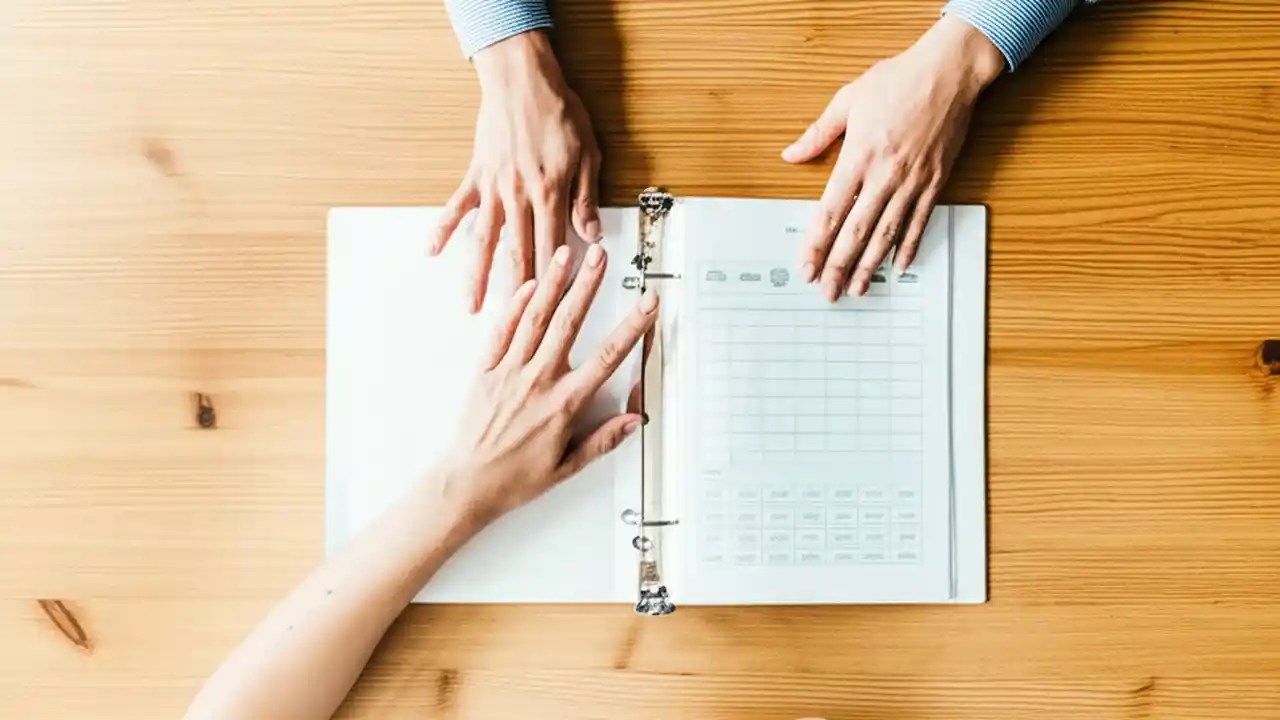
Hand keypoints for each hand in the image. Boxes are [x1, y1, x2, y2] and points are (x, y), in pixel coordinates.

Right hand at [430, 30, 602, 313]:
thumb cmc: (559, 112)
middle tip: (512, 328)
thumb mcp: (588, 154)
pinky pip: (457, 207)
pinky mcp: (476, 176)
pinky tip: (431, 252)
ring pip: (485, 241)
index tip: (554, 310)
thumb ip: (586, 198)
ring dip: (478, 277)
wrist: (523, 78)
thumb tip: (592, 235)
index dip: (555, 282)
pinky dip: (442, 229)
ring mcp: (494, 188)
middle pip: (518, 254)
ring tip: (472, 308)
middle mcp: (519, 197)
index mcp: (550, 194)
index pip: (554, 249)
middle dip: (516, 295)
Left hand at [437, 243, 657, 524]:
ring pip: (534, 318)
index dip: (631, 326)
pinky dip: (515, 306)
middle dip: (587, 286)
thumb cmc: (515, 479)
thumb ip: (602, 440)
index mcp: (563, 404)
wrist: (466, 483)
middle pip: (568, 323)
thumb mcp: (567, 467)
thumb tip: (634, 420)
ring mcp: (509, 372)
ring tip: (564, 255)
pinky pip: (501, 331)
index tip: (647, 303)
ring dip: (551, 283)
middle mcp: (537, 381)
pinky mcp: (485, 371)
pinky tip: (528, 286)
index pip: (607, 357)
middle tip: (601, 257)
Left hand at [783, 16, 1003, 300]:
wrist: (949, 71)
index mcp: (859, 156)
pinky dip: (908, 246)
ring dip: (870, 265)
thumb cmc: (898, 80)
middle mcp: (885, 174)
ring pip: (887, 233)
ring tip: (857, 289)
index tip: (806, 266)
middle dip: (839, 266)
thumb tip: (791, 155)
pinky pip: (919, 221)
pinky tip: (897, 266)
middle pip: (857, 231)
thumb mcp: (848, 100)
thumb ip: (818, 134)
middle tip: (827, 292)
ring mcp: (913, 181)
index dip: (816, 243)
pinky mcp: (936, 180)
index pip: (831, 211)